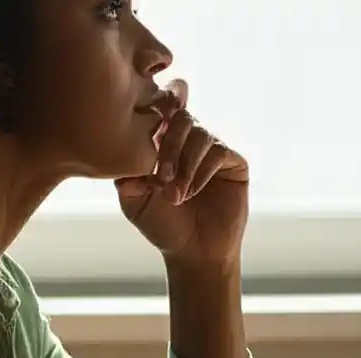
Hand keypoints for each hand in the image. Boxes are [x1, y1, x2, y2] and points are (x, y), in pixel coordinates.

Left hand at [116, 80, 249, 266]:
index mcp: (163, 141)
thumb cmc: (163, 224)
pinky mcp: (234, 162)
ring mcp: (212, 149)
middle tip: (161, 177)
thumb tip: (126, 152)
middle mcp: (190, 140)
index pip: (163, 108)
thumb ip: (127, 173)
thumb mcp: (134, 200)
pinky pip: (218, 152)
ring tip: (174, 195)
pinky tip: (191, 192)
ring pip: (200, 134)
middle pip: (182, 117)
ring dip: (184, 165)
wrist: (193, 252)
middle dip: (169, 145)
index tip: (148, 125)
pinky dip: (201, 172)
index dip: (159, 103)